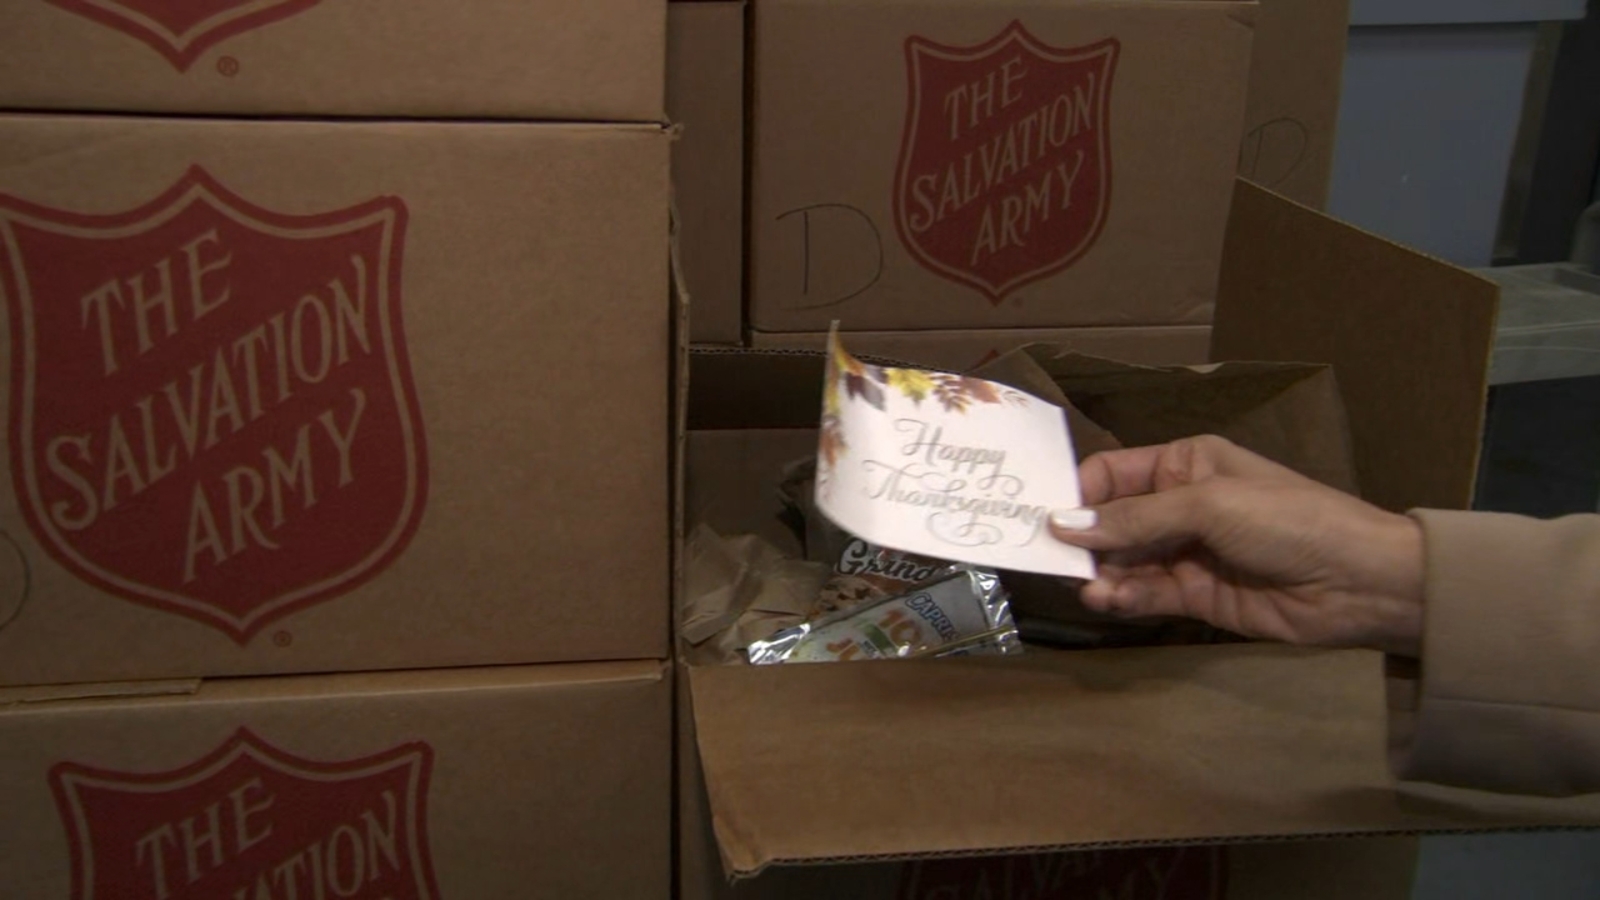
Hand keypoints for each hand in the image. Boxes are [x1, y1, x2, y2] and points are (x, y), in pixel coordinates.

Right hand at [1049, 436, 1424, 656]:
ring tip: (1085, 589)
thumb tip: (1063, 525)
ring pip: (1123, 562)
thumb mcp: (1208, 505)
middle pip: (1110, 521)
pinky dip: (1123, 598)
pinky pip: (1146, 593)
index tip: (1039, 517)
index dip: (1076, 494)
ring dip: (1101, 574)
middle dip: (1081, 540)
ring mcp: (1186, 553)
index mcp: (1185, 463)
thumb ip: (1134, 518)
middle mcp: (1180, 505)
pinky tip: (1108, 600)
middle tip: (1045, 561)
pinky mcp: (1195, 597)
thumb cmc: (1287, 519)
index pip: (1112, 474)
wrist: (1358, 582)